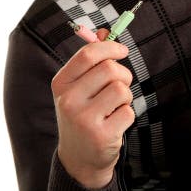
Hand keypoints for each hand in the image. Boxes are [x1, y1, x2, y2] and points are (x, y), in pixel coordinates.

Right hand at [51, 28, 134, 188]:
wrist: (79, 158)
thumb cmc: (83, 115)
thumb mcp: (80, 87)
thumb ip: (92, 60)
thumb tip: (105, 31)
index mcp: (61, 84)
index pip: (88, 54)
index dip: (111, 47)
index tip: (122, 51)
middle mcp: (68, 100)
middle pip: (110, 69)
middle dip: (123, 75)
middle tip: (120, 86)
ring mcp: (83, 119)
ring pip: (121, 89)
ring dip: (126, 96)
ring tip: (114, 107)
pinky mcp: (101, 135)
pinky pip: (128, 111)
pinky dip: (127, 115)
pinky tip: (114, 124)